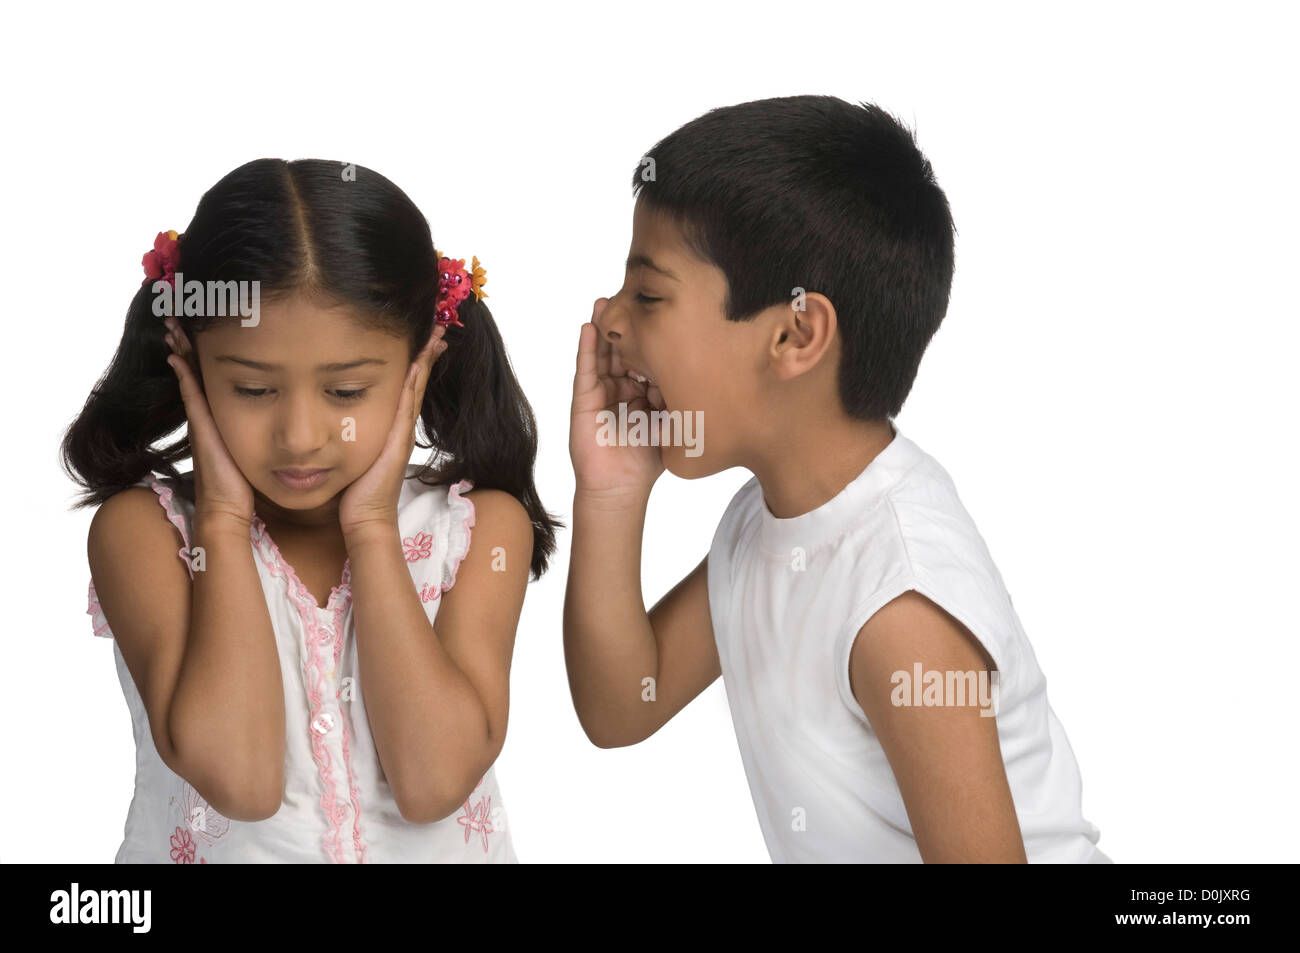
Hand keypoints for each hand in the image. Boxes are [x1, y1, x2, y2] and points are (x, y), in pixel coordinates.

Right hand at [164, 316, 255, 524]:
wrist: (228, 509)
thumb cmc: (249, 484)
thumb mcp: (261, 451)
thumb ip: (273, 434)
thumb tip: (297, 424)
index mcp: (227, 418)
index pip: (218, 378)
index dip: (213, 354)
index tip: (211, 328)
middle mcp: (211, 416)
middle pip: (200, 370)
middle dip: (192, 344)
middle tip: (184, 316)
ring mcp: (203, 421)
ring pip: (191, 377)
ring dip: (184, 352)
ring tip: (174, 324)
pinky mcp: (202, 429)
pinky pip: (191, 395)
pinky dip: (184, 375)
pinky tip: (176, 355)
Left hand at [339, 323, 446, 540]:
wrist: (365, 518)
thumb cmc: (354, 493)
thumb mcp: (350, 456)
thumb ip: (344, 438)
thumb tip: (329, 422)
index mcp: (389, 430)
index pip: (404, 389)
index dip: (414, 365)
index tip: (422, 341)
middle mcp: (400, 427)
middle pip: (416, 383)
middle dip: (426, 355)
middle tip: (438, 329)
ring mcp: (402, 432)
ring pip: (415, 388)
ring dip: (425, 361)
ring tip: (435, 335)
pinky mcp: (400, 439)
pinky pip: (408, 402)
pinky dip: (416, 380)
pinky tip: (418, 359)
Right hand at [569, 297, 665, 497]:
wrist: (621, 488)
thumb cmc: (646, 460)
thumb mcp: (671, 423)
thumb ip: (679, 398)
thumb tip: (699, 368)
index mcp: (642, 391)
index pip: (647, 356)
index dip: (653, 336)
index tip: (663, 310)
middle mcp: (621, 387)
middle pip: (622, 348)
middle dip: (626, 324)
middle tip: (631, 294)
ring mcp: (601, 392)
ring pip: (602, 354)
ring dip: (603, 327)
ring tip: (605, 300)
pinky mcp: (584, 401)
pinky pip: (585, 371)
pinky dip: (587, 349)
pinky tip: (588, 328)